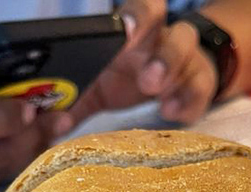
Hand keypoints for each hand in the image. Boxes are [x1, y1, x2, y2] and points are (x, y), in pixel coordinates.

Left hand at [61, 0, 217, 128]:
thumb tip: (49, 121)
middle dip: (162, 52)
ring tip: (158, 96)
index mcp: (135, 33)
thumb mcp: (101, 88)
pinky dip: (189, 102)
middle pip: (172, 27)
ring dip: (174, 72)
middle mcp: (162, 40)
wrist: (171, 86)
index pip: (140, 11)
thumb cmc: (130, 79)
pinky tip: (171, 112)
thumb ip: (79, 100)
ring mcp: (185, 61)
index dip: (135, 18)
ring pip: (189, 53)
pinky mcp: (198, 86)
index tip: (124, 33)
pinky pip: (201, 90)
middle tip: (146, 80)